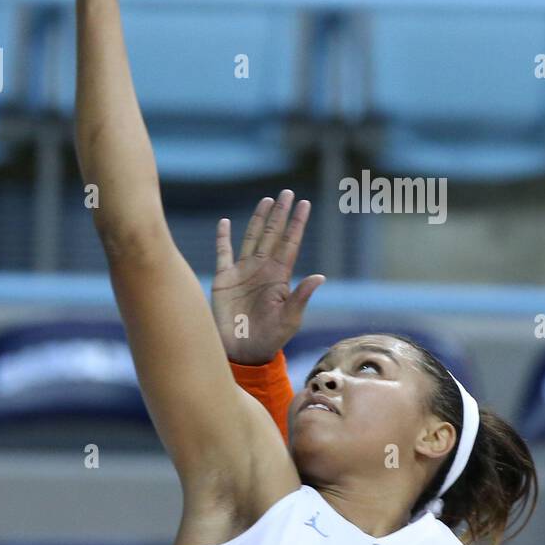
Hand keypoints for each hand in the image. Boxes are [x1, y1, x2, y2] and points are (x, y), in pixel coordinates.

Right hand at [212, 190, 325, 364]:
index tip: (304, 204)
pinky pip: (223, 253)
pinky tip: (225, 222)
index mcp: (279, 276)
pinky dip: (223, 237)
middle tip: (287, 193)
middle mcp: (262, 269)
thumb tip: (320, 276)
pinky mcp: (224, 279)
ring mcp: (243, 272)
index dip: (297, 223)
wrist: (242, 352)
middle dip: (280, 214)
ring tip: (266, 201)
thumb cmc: (270, 338)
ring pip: (251, 238)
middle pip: (272, 234)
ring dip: (258, 219)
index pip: (290, 243)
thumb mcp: (289, 318)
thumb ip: (301, 296)